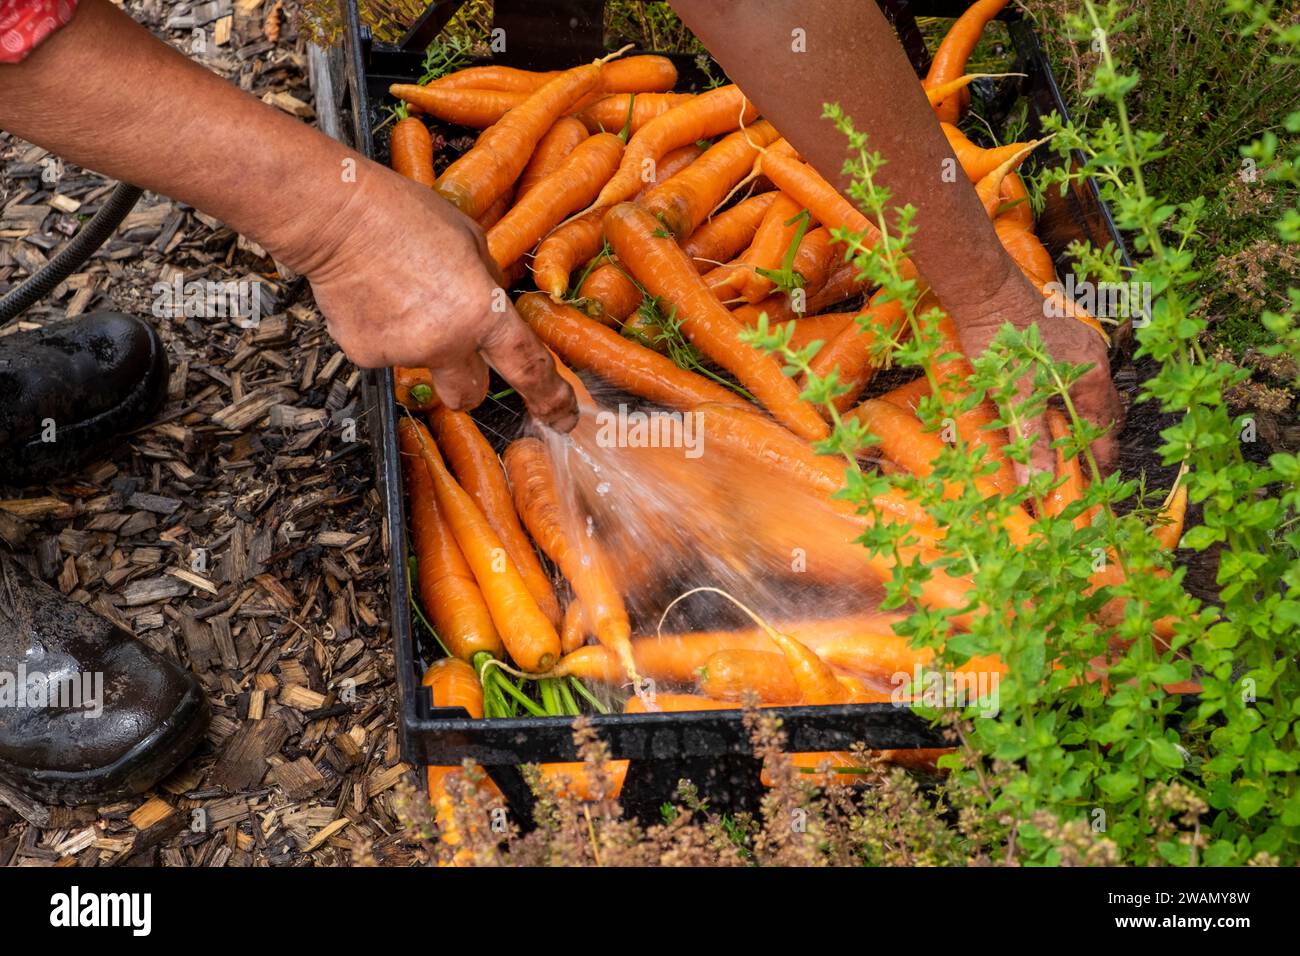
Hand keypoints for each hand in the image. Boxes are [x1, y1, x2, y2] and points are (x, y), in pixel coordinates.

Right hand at [288, 164, 577, 430]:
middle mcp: (447, 342)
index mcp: (484, 312)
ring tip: (400, 295)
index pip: (528, 368)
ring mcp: (404, 353)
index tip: (561, 417)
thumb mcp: (471, 240)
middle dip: (468, 381)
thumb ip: (488, 285)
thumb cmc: (403, 216)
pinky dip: (382, 333)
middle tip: (454, 348)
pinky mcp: (365, 354)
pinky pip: (385, 355)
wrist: (337, 216)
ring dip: (419, 344)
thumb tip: (495, 308)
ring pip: (423, 367)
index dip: (549, 398)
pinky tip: (374, 298)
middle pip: (470, 395)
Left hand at [951, 269, 1122, 481]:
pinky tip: (1047, 404)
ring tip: (1062, 443)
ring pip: (1089, 393)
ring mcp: (1081, 346)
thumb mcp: (1014, 396)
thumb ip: (1029, 441)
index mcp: (1092, 378)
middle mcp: (1095, 360)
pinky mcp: (1063, 337)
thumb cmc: (1001, 341)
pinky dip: (1067, 397)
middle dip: (1093, 442)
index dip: (1099, 461)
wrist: (985, 291)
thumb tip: (1037, 485)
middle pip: (1103, 412)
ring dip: (1079, 418)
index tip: (1091, 486)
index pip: (1105, 432)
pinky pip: (1075, 375)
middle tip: (1076, 469)